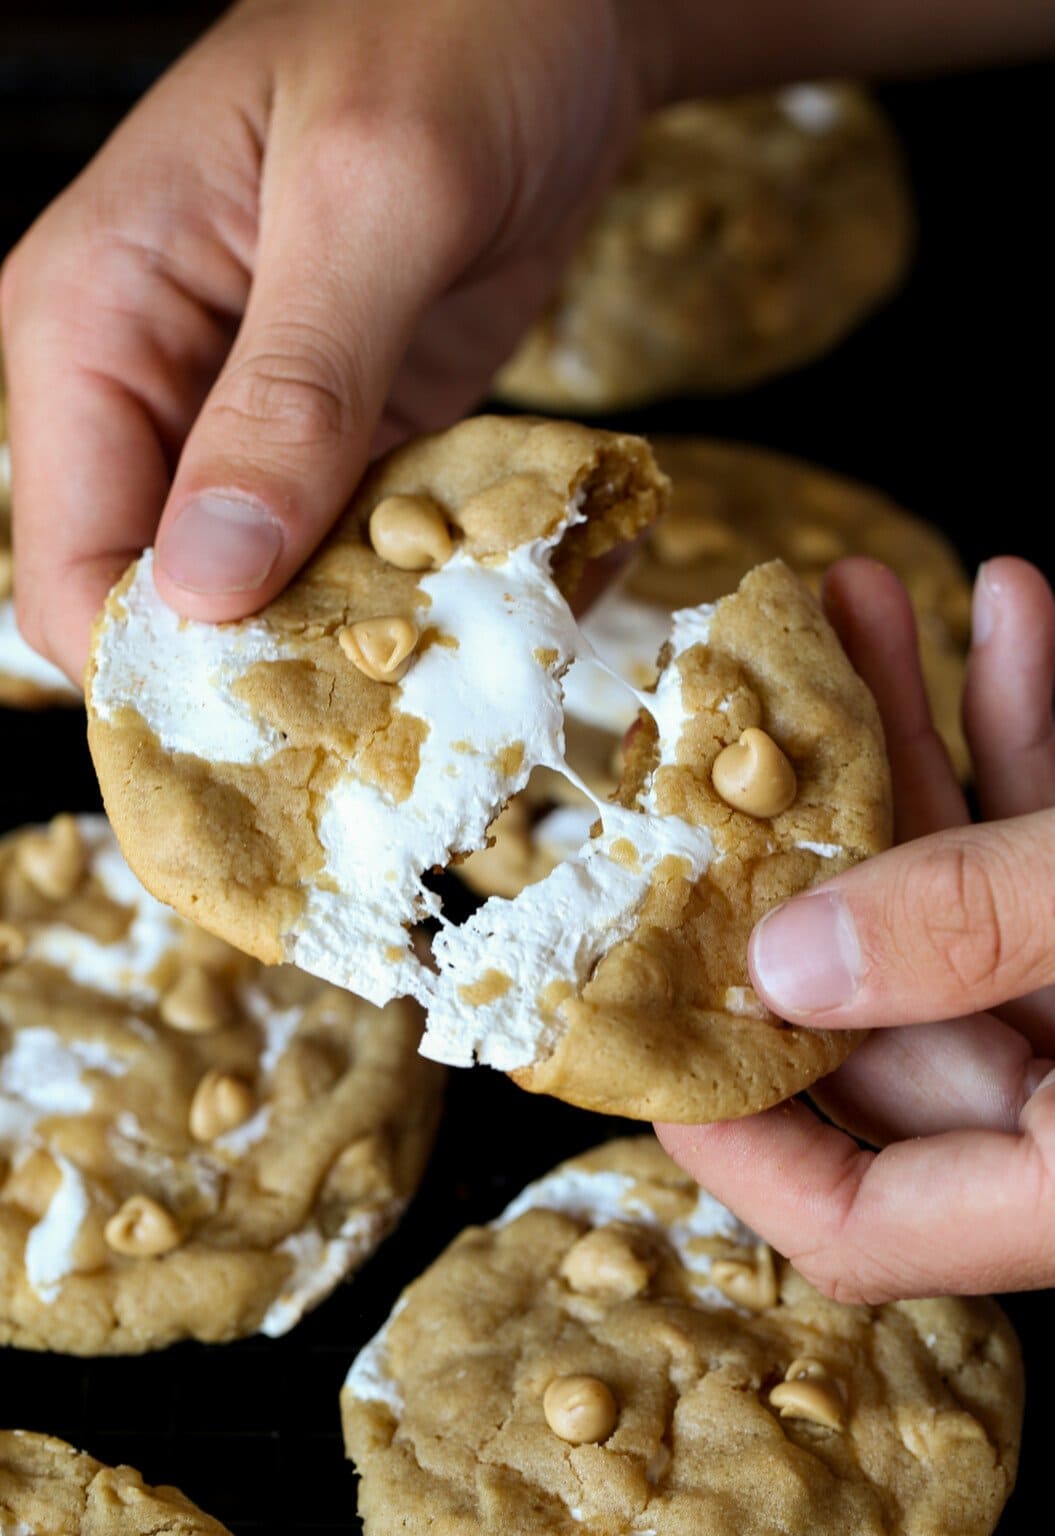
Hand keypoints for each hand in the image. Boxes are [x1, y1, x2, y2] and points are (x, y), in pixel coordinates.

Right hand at [1, 0, 659, 681]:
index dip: (157, 664)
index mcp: (93, 325)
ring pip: (282, 596)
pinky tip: (539, 573)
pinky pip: (373, 553)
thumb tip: (207, 581)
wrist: (558, 18)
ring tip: (505, 628)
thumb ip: (290, 392)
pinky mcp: (352, 443)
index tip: (285, 722)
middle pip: (173, 603)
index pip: (69, 561)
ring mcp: (258, 429)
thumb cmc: (448, 40)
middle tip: (421, 691)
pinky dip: (446, 583)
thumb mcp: (370, 202)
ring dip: (387, 633)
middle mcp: (157, 395)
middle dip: (288, 662)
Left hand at [659, 555, 1054, 1301]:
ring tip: (850, 605)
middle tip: (726, 716)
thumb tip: (784, 953)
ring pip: (964, 891)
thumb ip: (970, 936)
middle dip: (812, 832)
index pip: (852, 1220)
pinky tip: (1013, 611)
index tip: (633, 1013)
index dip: (728, 1133)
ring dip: (916, 740)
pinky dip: (1032, 736)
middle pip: (884, 1000)